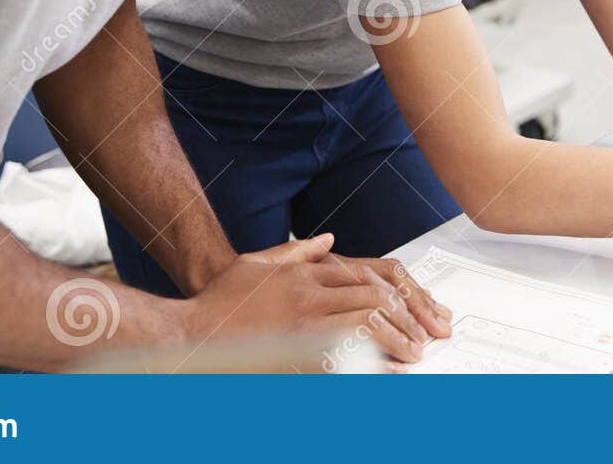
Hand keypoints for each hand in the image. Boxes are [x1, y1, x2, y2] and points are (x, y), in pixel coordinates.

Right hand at [182, 234, 438, 364]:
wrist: (188, 334)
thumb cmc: (220, 302)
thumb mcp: (258, 263)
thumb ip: (297, 251)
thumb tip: (329, 240)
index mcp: (303, 275)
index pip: (365, 276)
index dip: (394, 294)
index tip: (410, 309)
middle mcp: (307, 296)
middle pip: (372, 299)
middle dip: (405, 318)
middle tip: (424, 335)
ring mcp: (302, 326)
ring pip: (365, 324)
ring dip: (396, 339)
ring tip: (414, 354)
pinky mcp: (296, 357)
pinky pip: (346, 359)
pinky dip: (373, 365)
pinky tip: (389, 373)